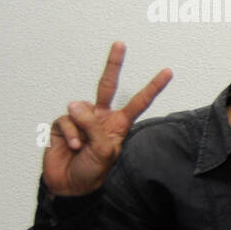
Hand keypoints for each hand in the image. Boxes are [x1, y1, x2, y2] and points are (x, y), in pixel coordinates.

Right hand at [43, 42, 171, 197]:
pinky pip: (66, 120)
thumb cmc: (93, 172)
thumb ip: (94, 127)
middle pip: (107, 85)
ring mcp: (81, 119)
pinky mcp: (62, 124)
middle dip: (113, 64)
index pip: (138, 102)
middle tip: (121, 43)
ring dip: (82, 129)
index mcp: (118, 124)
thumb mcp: (105, 151)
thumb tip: (75, 104)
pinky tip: (72, 146)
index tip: (168, 72)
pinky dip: (69, 134)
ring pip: (81, 108)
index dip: (153, 87)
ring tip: (82, 147)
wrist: (69, 185)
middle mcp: (100, 117)